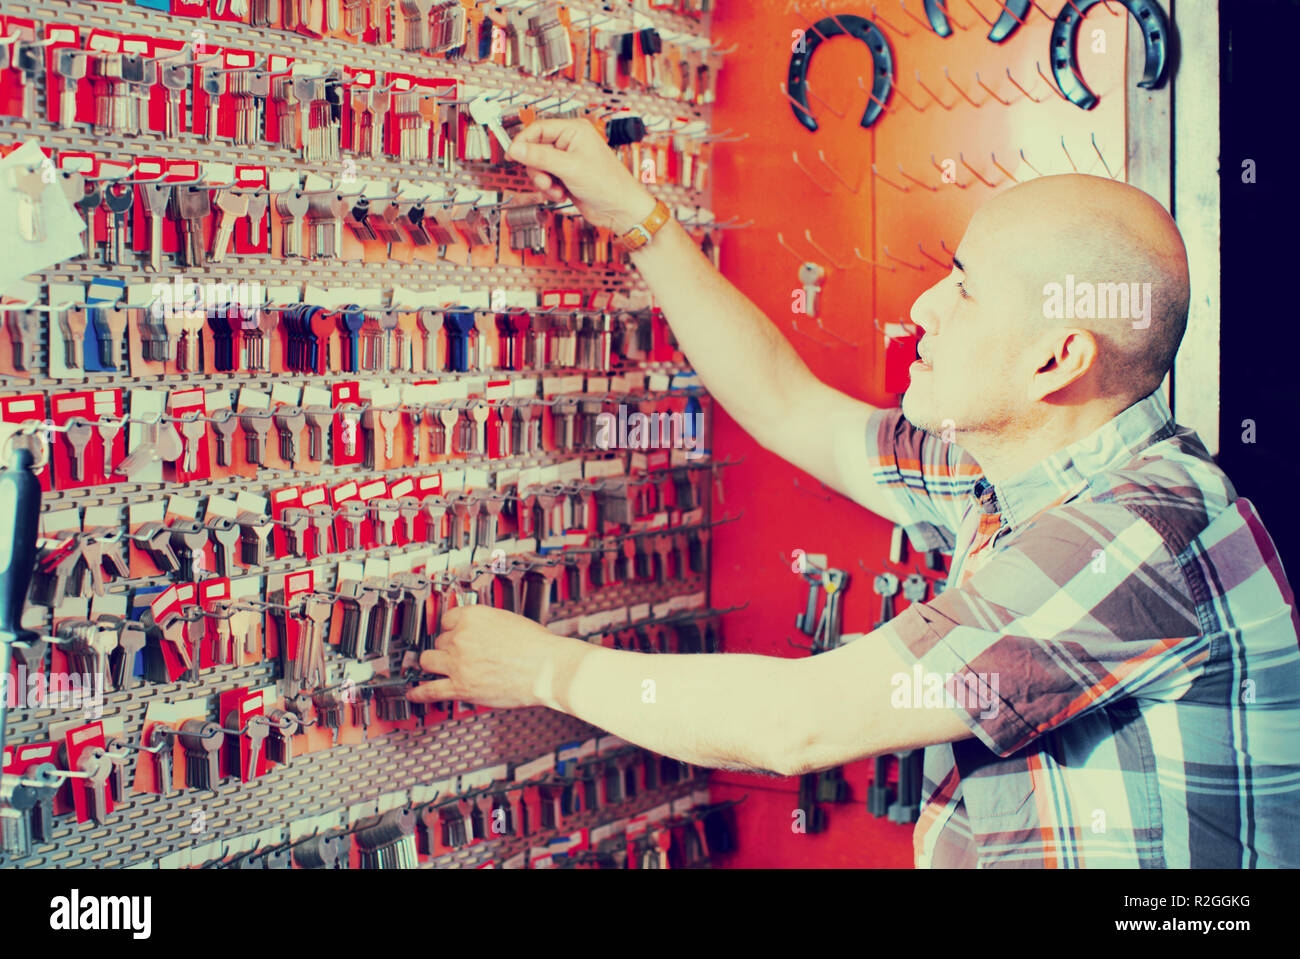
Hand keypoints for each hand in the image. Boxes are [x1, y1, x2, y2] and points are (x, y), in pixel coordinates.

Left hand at [406, 605, 579, 709]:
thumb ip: (486, 625)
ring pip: (428, 661)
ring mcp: (458, 663)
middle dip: (447, 647)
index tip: (452, 632)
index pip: (447, 618)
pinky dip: (419, 692)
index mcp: (473, 616)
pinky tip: (413, 693)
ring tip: (436, 667)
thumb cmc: (536, 646)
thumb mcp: (508, 620)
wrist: (547, 668)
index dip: (451, 628)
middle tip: (457, 653)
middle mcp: (461, 637)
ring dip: (433, 664)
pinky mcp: (461, 687)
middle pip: (439, 640)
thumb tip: (479, 632)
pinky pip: (430, 689)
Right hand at [508, 118, 657, 234]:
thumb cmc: (607, 184)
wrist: (620, 209)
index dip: (523, 142)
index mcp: (574, 130)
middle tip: (546, 180)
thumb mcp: (569, 167)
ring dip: (544, 182)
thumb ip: (540, 157)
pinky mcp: (567, 176)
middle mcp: (570, 142)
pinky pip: (547, 180)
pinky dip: (550, 189)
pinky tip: (562, 194)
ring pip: (539, 167)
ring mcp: (568, 160)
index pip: (538, 128)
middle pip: (536, 150)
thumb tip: (516, 148)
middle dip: (538, 168)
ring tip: (556, 189)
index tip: (513, 155)